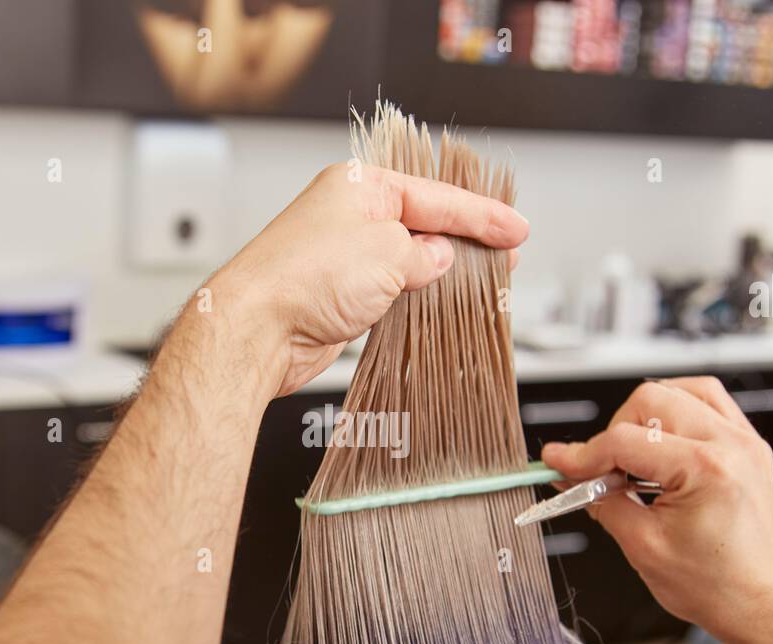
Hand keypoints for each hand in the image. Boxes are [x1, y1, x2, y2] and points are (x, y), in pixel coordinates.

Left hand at [211, 162, 527, 396]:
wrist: (257, 329)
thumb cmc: (302, 278)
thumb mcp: (387, 253)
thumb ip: (425, 255)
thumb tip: (439, 259)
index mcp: (361, 185)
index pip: (437, 196)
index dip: (481, 214)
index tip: (515, 230)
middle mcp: (350, 217)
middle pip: (425, 224)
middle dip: (467, 241)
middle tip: (507, 255)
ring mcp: (345, 257)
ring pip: (410, 260)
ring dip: (443, 273)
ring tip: (483, 283)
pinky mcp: (340, 296)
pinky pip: (393, 291)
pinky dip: (419, 297)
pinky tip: (441, 305)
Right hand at [541, 378, 772, 643]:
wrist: (764, 603)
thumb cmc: (719, 586)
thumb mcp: (643, 547)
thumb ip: (602, 502)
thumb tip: (572, 478)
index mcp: (706, 470)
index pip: (624, 441)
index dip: (582, 454)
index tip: (558, 463)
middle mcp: (730, 445)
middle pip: (650, 400)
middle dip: (615, 432)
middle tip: (602, 472)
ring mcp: (744, 441)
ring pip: (680, 390)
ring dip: (646, 415)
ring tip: (634, 454)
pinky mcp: (748, 445)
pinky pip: (708, 401)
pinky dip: (677, 412)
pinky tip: (661, 442)